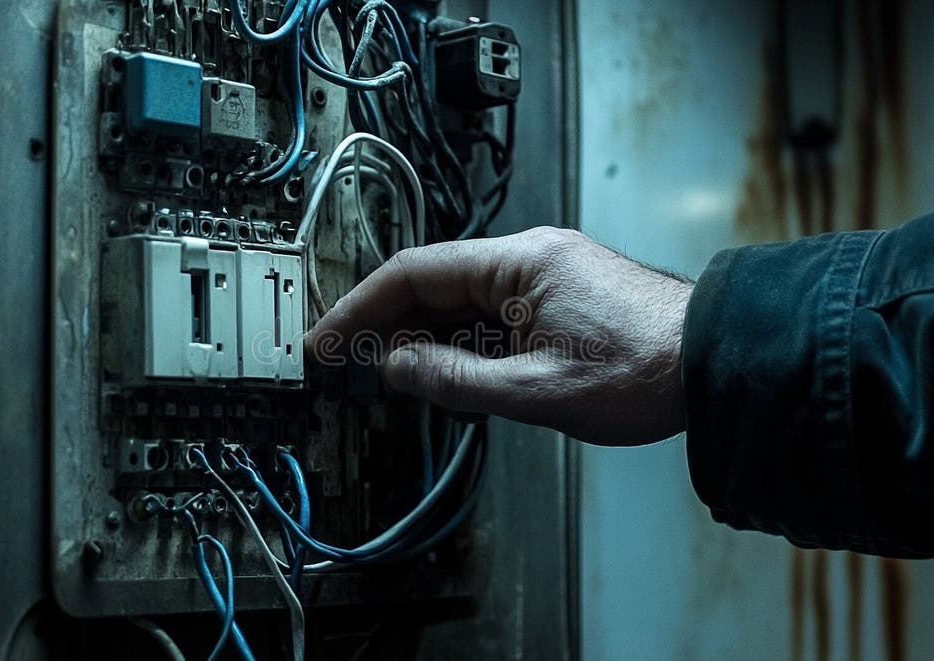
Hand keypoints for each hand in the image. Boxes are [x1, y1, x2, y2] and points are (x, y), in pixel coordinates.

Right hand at [306, 226, 692, 444]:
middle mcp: (529, 259)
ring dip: (429, 341)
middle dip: (390, 327)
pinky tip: (452, 376)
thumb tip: (397, 368)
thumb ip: (456, 379)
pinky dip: (466, 345)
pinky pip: (494, 316)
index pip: (415, 273)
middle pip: (435, 286)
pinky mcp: (558, 300)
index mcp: (520, 262)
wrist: (720, 364)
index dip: (361, 306)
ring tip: (401, 381)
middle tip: (354, 366)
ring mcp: (545, 278)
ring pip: (463, 305)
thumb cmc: (647, 368)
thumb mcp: (537, 388)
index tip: (328, 337)